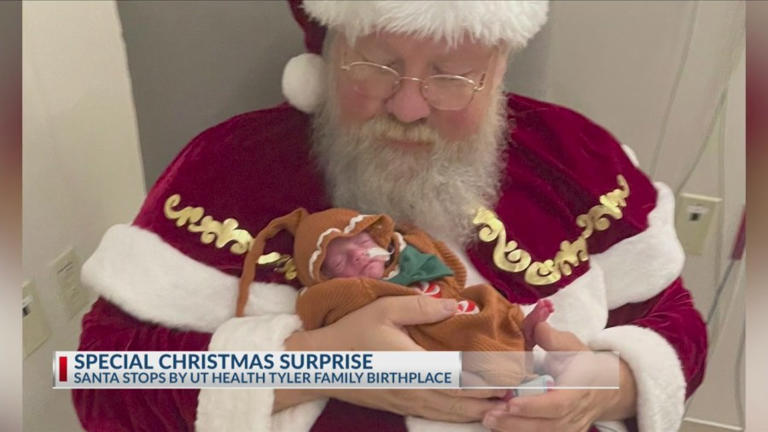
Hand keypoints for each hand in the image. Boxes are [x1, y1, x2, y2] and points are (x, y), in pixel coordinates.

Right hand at [281, 295, 510, 419]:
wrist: (320, 366)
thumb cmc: (352, 334)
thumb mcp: (384, 309)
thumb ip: (422, 307)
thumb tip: (458, 305)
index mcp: (418, 366)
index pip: (465, 376)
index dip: (493, 377)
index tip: (517, 371)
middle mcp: (419, 390)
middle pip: (466, 400)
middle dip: (496, 397)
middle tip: (522, 390)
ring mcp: (411, 402)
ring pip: (455, 413)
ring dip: (482, 409)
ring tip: (508, 403)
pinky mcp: (404, 407)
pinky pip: (440, 415)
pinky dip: (462, 413)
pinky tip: (475, 410)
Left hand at [482, 322, 636, 431]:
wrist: (604, 388)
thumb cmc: (583, 364)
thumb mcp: (572, 346)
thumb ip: (553, 338)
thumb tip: (536, 325)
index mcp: (578, 390)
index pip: (557, 405)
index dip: (534, 406)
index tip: (511, 403)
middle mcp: (575, 414)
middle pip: (545, 425)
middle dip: (516, 422)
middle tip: (490, 415)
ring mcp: (570, 428)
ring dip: (514, 430)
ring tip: (490, 420)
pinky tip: (500, 427)